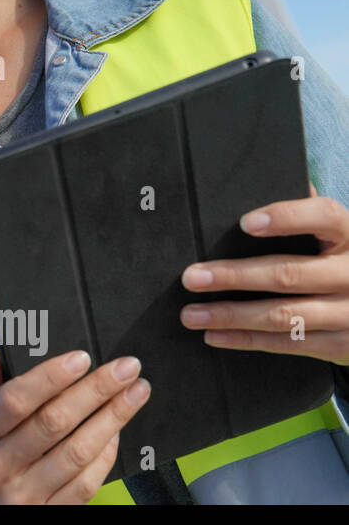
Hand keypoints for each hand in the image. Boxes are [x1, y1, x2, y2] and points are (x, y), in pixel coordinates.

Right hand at [0, 351, 148, 503]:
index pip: (14, 400)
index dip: (50, 377)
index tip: (83, 358)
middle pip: (54, 423)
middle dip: (96, 391)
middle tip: (126, 368)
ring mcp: (23, 494)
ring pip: (77, 451)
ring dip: (113, 418)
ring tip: (135, 392)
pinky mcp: (49, 512)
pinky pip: (87, 481)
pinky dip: (107, 452)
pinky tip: (117, 430)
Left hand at [180, 183, 348, 366]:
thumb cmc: (343, 259)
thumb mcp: (336, 235)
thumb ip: (307, 212)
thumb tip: (265, 179)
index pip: (324, 216)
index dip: (286, 218)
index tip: (245, 222)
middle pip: (289, 274)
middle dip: (234, 277)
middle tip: (191, 277)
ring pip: (284, 315)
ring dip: (231, 315)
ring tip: (190, 313)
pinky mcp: (342, 345)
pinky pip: (289, 343)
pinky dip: (246, 340)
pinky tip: (214, 334)